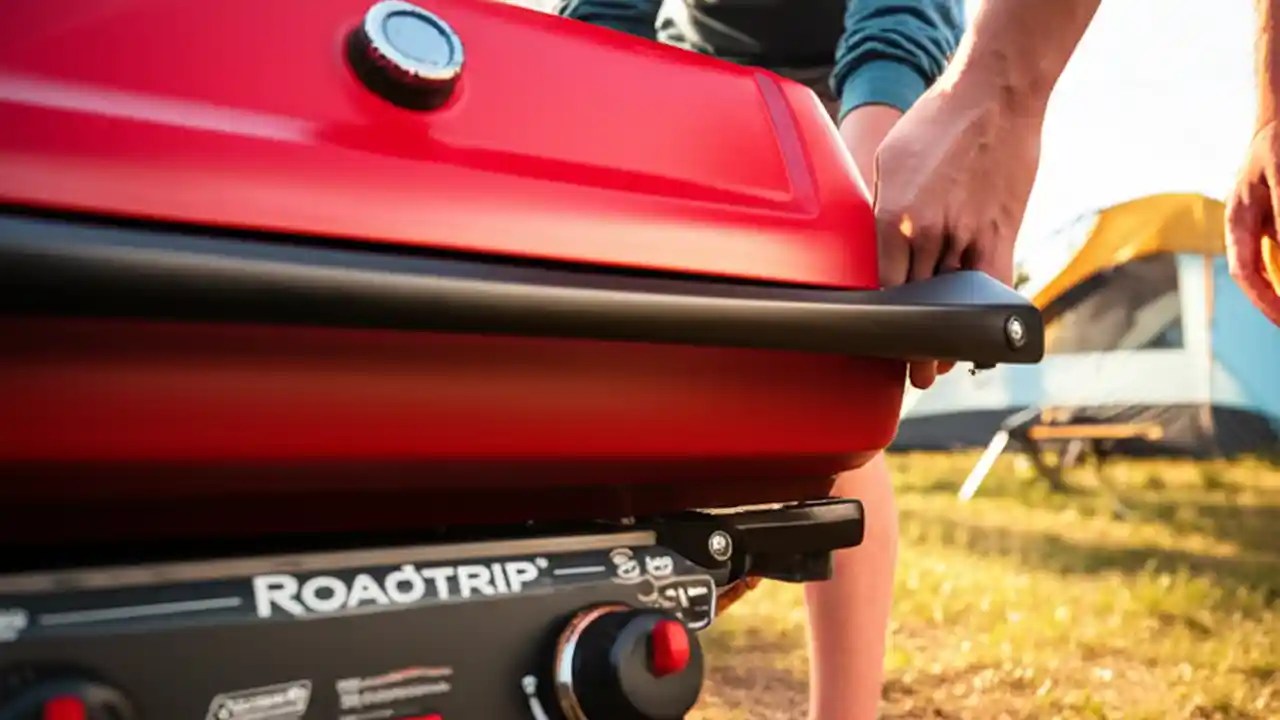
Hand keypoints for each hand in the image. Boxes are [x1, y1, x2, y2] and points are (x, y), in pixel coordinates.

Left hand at [870, 84, 1044, 388]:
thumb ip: (879, 211)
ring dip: (944, 343)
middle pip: (914, 306)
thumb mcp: (886, 164)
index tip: (872, 345)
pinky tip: (976, 345)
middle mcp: (929, 234)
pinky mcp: (1002, 235)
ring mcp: (967, 237)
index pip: (879, 289)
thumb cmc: (935, 124)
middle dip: (909, 345)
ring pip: (952, 306)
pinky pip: (993, 292)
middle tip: (905, 376)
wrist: (993, 97)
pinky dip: (983, 320)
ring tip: (933, 370)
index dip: (876, 323)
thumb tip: (875, 248)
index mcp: (892, 218)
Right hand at [1225, 121, 1279, 326]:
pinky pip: (1276, 249)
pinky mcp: (1278, 220)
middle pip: (1261, 274)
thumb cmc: (1278, 142)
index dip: (1264, 300)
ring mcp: (1268, 224)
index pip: (1244, 271)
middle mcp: (1251, 227)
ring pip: (1272, 263)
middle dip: (1277, 300)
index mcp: (1238, 221)